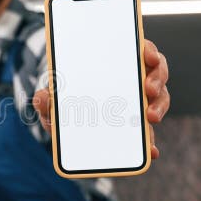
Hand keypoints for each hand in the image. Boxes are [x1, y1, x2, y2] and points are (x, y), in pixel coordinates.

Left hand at [32, 38, 169, 159]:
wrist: (67, 127)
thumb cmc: (64, 103)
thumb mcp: (53, 101)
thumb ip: (47, 100)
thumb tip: (41, 98)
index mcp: (116, 64)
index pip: (139, 50)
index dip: (148, 51)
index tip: (148, 56)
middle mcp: (133, 80)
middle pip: (155, 73)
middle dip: (156, 79)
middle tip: (148, 88)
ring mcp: (139, 103)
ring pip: (159, 99)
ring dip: (159, 107)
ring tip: (150, 116)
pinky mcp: (138, 128)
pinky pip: (149, 133)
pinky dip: (150, 142)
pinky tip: (151, 151)